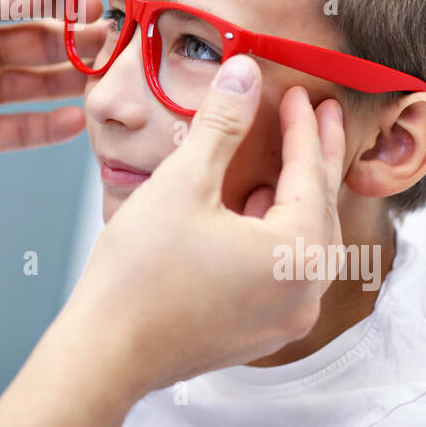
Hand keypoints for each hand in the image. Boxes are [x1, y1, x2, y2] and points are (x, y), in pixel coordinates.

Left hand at [0, 0, 100, 186]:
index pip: (29, 0)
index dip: (66, 2)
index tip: (103, 4)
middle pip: (42, 43)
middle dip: (80, 41)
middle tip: (118, 44)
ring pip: (39, 85)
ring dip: (73, 81)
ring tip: (107, 81)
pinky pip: (22, 131)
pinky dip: (51, 127)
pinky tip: (76, 120)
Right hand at [75, 55, 345, 390]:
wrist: (104, 353)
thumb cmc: (140, 275)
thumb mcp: (184, 181)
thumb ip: (222, 122)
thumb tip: (245, 73)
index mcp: (298, 254)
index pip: (311, 175)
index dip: (306, 128)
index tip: (303, 95)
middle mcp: (304, 293)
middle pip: (320, 210)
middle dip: (315, 160)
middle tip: (320, 118)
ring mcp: (283, 319)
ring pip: (305, 244)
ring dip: (297, 199)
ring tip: (287, 163)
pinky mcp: (257, 332)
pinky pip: (284, 272)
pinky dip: (276, 235)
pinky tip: (251, 214)